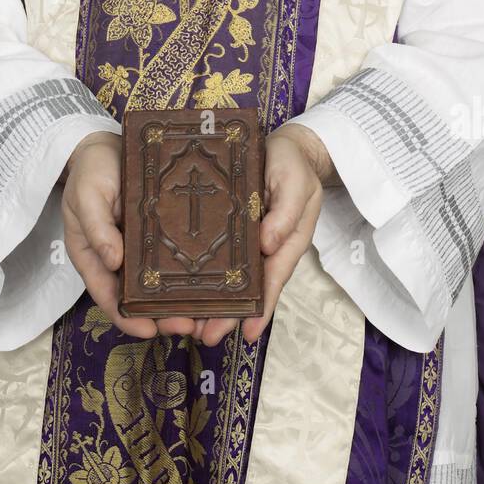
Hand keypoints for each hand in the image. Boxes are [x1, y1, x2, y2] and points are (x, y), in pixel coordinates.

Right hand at [60, 130, 201, 341]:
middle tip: (190, 326)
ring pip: (161, 283)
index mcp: (96, 258)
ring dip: (181, 300)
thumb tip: (113, 261)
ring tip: (207, 312)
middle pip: (140, 298)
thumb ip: (97, 228)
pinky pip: (174, 257)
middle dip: (163, 316)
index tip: (151, 332)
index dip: (128, 319)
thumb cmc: (90, 172)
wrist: (103, 146)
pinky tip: (212, 278)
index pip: (110, 298)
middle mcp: (121, 260)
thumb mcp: (86, 197)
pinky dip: (189, 272)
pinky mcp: (161, 233)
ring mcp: (142, 247)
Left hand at [198, 122, 323, 348]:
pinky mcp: (232, 230)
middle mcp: (266, 247)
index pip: (273, 279)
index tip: (246, 334)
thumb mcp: (296, 183)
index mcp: (286, 240)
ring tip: (190, 323)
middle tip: (205, 336)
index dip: (262, 308)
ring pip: (232, 278)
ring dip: (214, 301)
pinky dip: (208, 275)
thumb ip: (286, 213)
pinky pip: (221, 257)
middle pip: (249, 288)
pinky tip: (187, 288)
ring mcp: (249, 240)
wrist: (288, 146)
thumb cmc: (293, 163)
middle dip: (229, 314)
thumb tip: (267, 245)